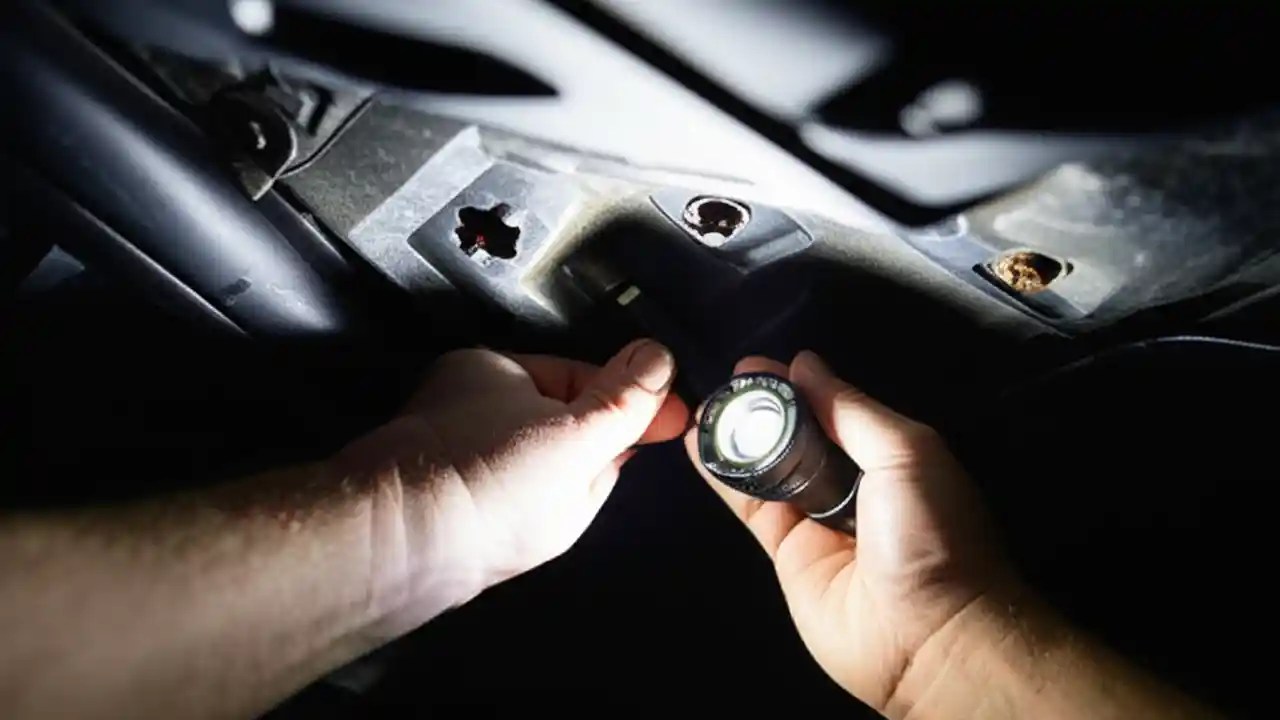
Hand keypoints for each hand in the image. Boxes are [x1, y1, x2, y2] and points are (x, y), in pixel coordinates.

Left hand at [336, 339, 687, 630]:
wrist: (399, 548)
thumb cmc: (493, 478)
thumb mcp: (577, 435)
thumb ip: (625, 399)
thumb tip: (660, 354)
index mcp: (495, 369)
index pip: (582, 378)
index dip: (628, 405)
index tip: (670, 427)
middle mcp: (467, 401)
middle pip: (559, 422)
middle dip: (590, 453)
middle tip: (594, 480)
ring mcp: (452, 452)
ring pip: (535, 465)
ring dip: (561, 488)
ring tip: (551, 515)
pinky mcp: (443, 502)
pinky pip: (505, 498)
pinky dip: (525, 514)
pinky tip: (523, 534)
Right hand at [684, 351, 1010, 712]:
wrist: (927, 636)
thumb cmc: (930, 534)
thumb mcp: (905, 454)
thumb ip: (851, 409)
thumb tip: (806, 364)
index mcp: (889, 456)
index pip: (835, 409)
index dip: (798, 385)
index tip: (758, 364)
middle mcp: (852, 483)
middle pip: (798, 435)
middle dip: (764, 406)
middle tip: (728, 379)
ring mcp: (815, 519)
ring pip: (769, 467)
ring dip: (738, 435)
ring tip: (705, 404)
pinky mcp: (785, 553)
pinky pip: (750, 505)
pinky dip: (722, 475)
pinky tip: (698, 444)